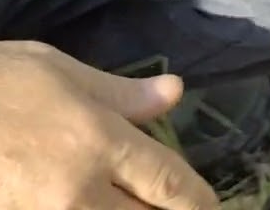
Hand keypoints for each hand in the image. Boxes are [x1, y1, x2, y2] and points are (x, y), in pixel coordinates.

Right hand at [0, 41, 217, 209]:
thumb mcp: (58, 72)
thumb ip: (121, 94)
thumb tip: (175, 92)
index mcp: (100, 144)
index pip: (171, 184)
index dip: (197, 202)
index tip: (211, 208)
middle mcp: (79, 193)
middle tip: (165, 203)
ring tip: (125, 201)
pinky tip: (86, 204)